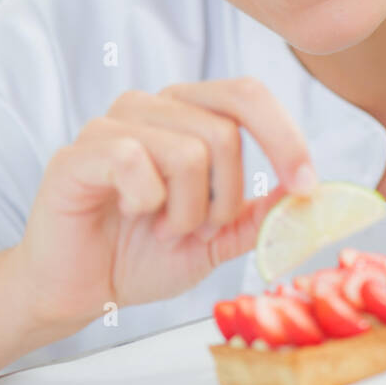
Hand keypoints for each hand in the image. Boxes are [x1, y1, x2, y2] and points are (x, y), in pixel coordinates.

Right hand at [14, 77, 315, 330]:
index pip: (246, 95)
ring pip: (188, 153)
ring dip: (184, 212)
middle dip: (223, 199)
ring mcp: (112, 124)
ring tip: (158, 228)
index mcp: (187, 114)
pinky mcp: (80, 152)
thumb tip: (305, 190)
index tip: (307, 185)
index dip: (285, 135)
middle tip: (194, 230)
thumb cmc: (139, 255)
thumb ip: (258, 214)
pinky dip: (145, 203)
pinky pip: (136, 162)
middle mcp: (151, 106)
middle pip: (224, 132)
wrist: (78, 290)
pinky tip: (126, 213)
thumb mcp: (216, 241)